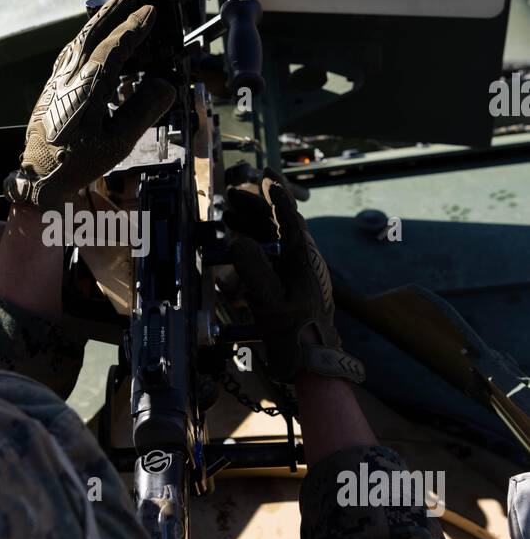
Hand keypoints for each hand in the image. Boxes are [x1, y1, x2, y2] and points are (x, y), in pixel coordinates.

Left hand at [4, 0, 174, 210]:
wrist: (38, 176)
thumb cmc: (77, 163)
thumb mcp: (118, 144)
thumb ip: (142, 112)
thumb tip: (165, 84)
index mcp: (86, 91)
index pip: (112, 50)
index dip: (132, 30)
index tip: (150, 12)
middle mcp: (68, 79)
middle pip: (91, 36)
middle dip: (112, 13)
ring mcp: (57, 81)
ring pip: (79, 41)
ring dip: (98, 22)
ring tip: (116, 6)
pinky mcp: (51, 86)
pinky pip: (71, 52)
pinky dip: (87, 37)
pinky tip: (95, 36)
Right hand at [224, 168, 363, 384]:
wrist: (311, 362)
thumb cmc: (293, 333)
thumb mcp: (269, 302)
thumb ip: (254, 272)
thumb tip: (238, 242)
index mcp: (302, 260)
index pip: (290, 219)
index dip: (277, 196)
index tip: (265, 176)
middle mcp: (301, 261)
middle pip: (279, 225)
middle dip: (256, 208)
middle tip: (231, 196)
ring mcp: (296, 273)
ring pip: (274, 240)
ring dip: (252, 225)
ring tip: (228, 214)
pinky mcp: (289, 286)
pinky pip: (270, 257)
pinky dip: (253, 246)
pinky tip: (237, 246)